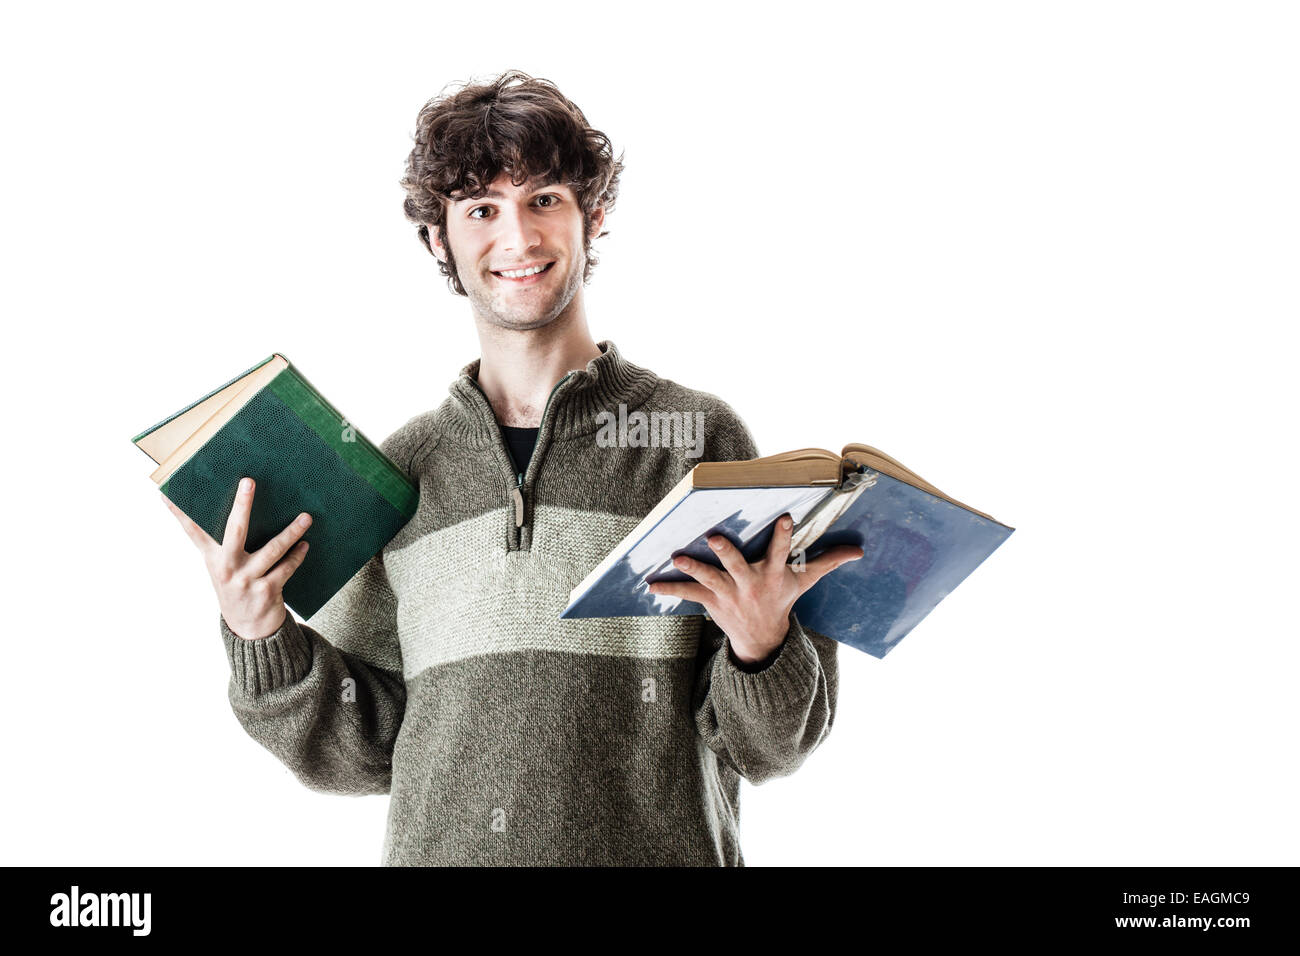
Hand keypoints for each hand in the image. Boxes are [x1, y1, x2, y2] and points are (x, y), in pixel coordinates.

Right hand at [164, 476, 312, 640]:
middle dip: (242, 505)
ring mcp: (246, 579)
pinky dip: (297, 555)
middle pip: (234, 530)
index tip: (169, 493)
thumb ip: (221, 544)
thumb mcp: (222, 568)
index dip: (180, 513)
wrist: (248, 627)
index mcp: (212, 558)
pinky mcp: (266, 590)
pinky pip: (286, 568)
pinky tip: (305, 545)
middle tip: (249, 482)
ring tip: (306, 518)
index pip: (193, 531)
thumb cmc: (236, 587)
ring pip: (272, 549)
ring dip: (291, 532)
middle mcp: (227, 567)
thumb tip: (236, 511)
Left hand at [646, 513, 863, 665]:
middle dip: (727, 552)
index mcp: (774, 575)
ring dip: (692, 569)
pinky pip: (689, 594)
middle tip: (714, 538)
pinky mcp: (712, 602)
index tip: (785, 518)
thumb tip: (860, 551)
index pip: (782, 552)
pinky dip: (670, 590)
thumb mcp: (806, 582)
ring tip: (676, 557)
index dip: (784, 536)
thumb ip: (828, 562)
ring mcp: (729, 594)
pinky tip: (652, 584)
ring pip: (709, 578)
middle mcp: (750, 584)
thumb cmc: (782, 600)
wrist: (762, 639)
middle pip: (738, 565)